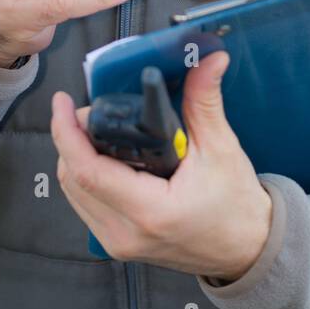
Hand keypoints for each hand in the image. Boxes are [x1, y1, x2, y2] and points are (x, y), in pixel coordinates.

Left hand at [51, 49, 273, 280]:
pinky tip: (104, 157)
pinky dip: (85, 176)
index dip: (67, 133)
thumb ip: (203, 101)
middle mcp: (126, 233)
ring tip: (98, 131)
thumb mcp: (221, 148)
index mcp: (150, 211)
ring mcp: (118, 243)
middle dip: (72, 138)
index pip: (88, 170)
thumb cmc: (236, 204)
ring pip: (73, 192)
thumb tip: (208, 60)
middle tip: (92, 112)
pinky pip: (84, 205)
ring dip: (75, 156)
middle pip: (73, 177)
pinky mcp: (116, 244)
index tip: (63, 103)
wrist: (246, 248)